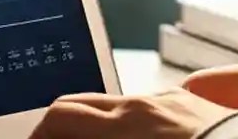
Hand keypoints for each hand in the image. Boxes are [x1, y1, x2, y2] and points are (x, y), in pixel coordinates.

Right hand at [30, 88, 234, 138]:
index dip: (41, 134)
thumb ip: (94, 138)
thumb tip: (69, 135)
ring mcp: (173, 102)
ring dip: (99, 128)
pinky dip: (132, 128)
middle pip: (84, 104)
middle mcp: (146, 104)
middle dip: (62, 127)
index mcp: (125, 122)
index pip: (61, 115)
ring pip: (119, 108)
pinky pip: (151, 112)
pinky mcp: (196, 108)